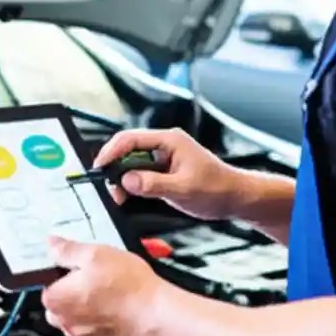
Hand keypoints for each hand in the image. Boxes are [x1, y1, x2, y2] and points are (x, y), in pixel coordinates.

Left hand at [41, 236, 166, 335]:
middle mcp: (66, 322)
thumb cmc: (126, 286)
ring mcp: (83, 335)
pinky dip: (101, 317)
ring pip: (76, 315)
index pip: (45, 283)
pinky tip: (116, 304)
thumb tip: (52, 245)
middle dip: (71, 290)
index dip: (61, 271)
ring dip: (86, 304)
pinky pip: (93, 326)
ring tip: (108, 289)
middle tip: (92, 275)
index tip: (74, 264)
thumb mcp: (94, 254)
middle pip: (58, 303)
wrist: (155, 314)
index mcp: (56, 299)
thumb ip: (67, 250)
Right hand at [94, 127, 243, 220]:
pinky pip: (140, 172)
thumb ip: (153, 184)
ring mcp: (164, 157)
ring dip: (122, 176)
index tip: (100, 167)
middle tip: (106, 184)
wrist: (235, 197)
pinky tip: (127, 195)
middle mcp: (165, 145)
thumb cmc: (217, 189)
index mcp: (170, 140)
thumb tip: (127, 180)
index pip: (131, 139)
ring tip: (117, 195)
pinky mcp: (164, 169)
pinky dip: (131, 182)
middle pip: (128, 148)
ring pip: (132, 161)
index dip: (112, 151)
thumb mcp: (183, 189)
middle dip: (114, 165)